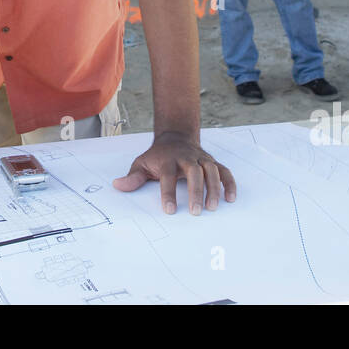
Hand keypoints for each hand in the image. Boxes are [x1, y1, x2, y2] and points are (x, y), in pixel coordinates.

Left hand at [113, 131, 236, 214]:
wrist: (175, 136)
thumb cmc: (158, 155)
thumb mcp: (142, 163)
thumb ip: (133, 177)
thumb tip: (117, 185)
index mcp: (168, 159)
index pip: (167, 175)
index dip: (168, 192)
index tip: (169, 210)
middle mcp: (187, 157)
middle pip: (193, 172)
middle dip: (195, 192)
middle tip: (195, 212)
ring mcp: (201, 159)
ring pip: (211, 170)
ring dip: (213, 188)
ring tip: (213, 207)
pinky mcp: (212, 162)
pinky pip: (224, 171)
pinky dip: (229, 183)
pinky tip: (230, 199)